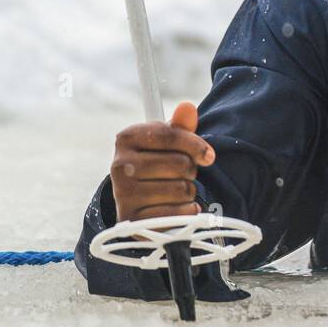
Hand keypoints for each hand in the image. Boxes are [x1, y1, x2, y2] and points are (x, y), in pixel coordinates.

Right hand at [110, 101, 215, 221]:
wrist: (136, 196)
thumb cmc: (157, 160)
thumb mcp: (167, 141)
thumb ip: (180, 126)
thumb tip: (187, 107)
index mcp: (127, 138)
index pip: (172, 135)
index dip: (197, 145)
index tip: (208, 155)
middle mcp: (119, 165)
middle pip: (180, 164)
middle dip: (191, 170)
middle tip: (183, 174)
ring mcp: (123, 193)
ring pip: (181, 189)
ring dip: (189, 191)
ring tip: (177, 189)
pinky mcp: (133, 219)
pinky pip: (176, 214)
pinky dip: (186, 211)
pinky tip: (179, 206)